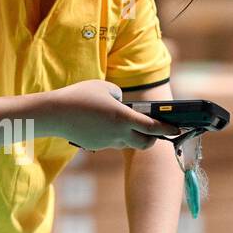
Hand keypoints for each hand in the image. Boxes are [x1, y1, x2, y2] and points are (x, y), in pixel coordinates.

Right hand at [42, 80, 180, 150]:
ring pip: (127, 143)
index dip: (168, 129)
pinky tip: (102, 124)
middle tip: (153, 130)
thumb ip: (120, 96)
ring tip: (124, 122)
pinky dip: (113, 135)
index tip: (177, 130)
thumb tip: (123, 105)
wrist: (54, 113)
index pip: (153, 127)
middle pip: (145, 144)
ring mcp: (107, 142)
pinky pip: (111, 142)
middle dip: (152, 139)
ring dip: (131, 136)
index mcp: (123, 118)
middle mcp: (118, 133)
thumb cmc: (80, 95)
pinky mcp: (96, 146)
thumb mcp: (105, 87)